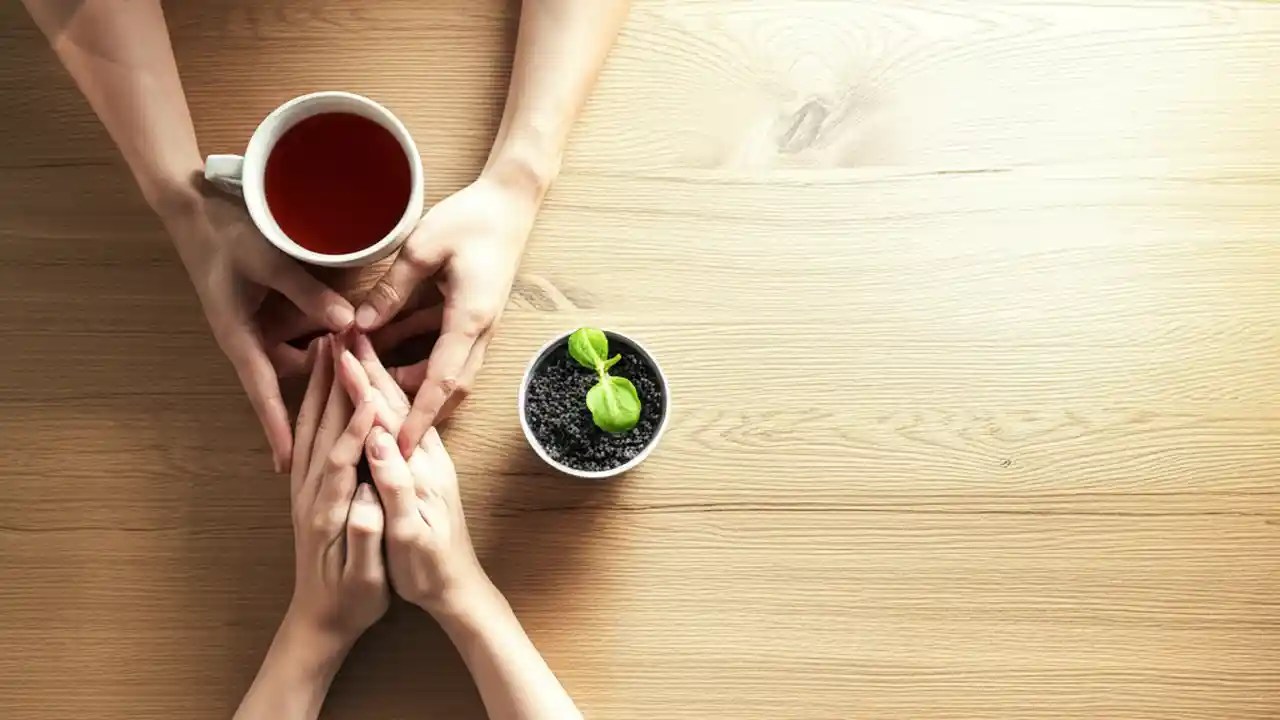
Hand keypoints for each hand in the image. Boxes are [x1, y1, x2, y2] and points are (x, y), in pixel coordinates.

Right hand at [161, 192, 354, 470]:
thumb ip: (306, 292)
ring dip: (325, 350)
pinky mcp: (267, 307)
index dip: (277, 427)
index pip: (262, 392)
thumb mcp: (267, 260)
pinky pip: (298, 328)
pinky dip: (320, 326)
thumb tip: (346, 323)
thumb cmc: (224, 233)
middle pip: (291, 375)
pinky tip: (348, 316)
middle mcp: (248, 337)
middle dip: (322, 379)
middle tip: (361, 383)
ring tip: (362, 346)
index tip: (289, 464)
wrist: (196, 206)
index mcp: (239, 337)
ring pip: (298, 351)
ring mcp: (258, 323)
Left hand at [285, 336, 388, 644]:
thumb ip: (364, 539)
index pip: (343, 458)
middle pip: (320, 429)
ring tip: (327, 347)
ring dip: (319, 386)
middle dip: (332, 383)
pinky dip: (313, 406)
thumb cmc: (353, 601)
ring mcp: (305, 489)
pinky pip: (307, 438)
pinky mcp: (307, 489)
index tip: (370, 389)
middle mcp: (312, 493)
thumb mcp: (365, 579)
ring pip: (310, 427)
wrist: (319, 620)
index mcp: (329, 512)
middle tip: (342, 341)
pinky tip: (319, 387)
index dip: (357, 424)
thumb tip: (370, 504)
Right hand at [332, 335, 488, 614]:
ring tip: (354, 346)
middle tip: (344, 328)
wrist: (457, 590)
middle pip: (394, 401)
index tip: (339, 349)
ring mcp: (426, 461)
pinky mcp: (423, 469)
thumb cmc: (429, 571)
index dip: (361, 381)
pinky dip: (384, 399)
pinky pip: (401, 422)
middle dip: (368, 364)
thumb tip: (378, 440)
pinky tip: (372, 390)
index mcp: (419, 470)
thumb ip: (395, 486)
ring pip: (398, 407)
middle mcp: (426, 458)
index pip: (386, 414)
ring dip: (375, 375)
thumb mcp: (410, 535)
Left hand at [354, 175, 537, 453]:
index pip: (442, 380)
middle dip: (416, 413)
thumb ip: (392, 288)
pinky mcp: (473, 318)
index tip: (401, 446)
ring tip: (375, 387)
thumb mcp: (423, 246)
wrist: (510, 203)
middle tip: (380, 426)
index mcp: (469, 319)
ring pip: (450, 375)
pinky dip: (420, 361)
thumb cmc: (472, 218)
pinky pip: (447, 352)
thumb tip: (361, 325)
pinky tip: (388, 353)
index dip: (419, 416)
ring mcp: (480, 327)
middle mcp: (479, 332)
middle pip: (450, 390)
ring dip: (415, 387)